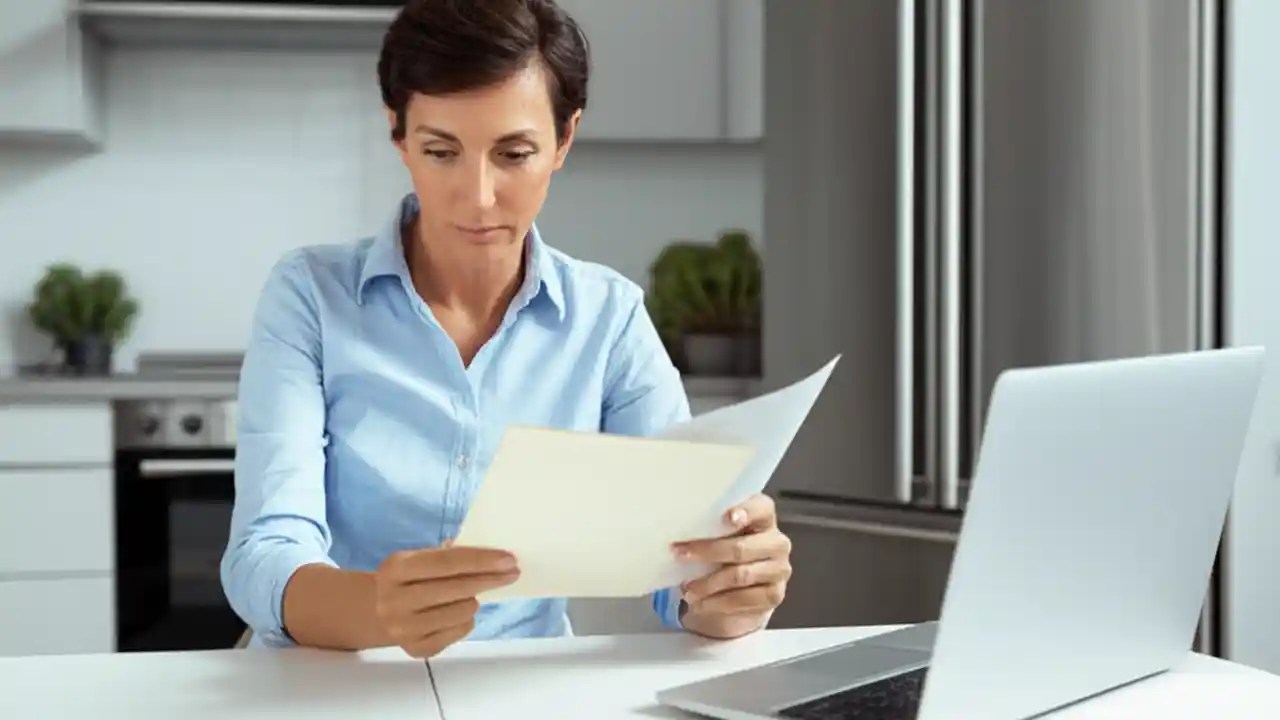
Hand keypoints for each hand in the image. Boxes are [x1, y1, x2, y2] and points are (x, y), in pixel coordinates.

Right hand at [373, 544, 518, 657]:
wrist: (377, 611)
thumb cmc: (410, 579)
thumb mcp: (419, 559)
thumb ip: (451, 556)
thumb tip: (497, 559)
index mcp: (395, 569)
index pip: (446, 561)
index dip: (481, 560)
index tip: (509, 558)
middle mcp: (394, 600)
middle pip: (456, 588)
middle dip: (489, 579)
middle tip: (513, 573)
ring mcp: (403, 628)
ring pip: (461, 611)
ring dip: (473, 601)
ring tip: (467, 597)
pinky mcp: (416, 649)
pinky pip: (459, 631)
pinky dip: (466, 620)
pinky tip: (457, 613)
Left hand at [672, 493, 792, 638]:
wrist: (743, 588)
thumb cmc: (726, 550)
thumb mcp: (719, 534)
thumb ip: (711, 527)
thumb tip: (678, 533)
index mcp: (765, 517)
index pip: (762, 508)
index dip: (746, 511)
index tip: (726, 518)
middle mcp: (778, 542)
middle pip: (742, 547)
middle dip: (708, 551)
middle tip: (680, 555)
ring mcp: (779, 570)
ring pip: (740, 576)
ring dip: (708, 583)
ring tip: (687, 588)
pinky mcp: (774, 595)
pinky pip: (742, 600)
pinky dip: (717, 603)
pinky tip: (700, 603)